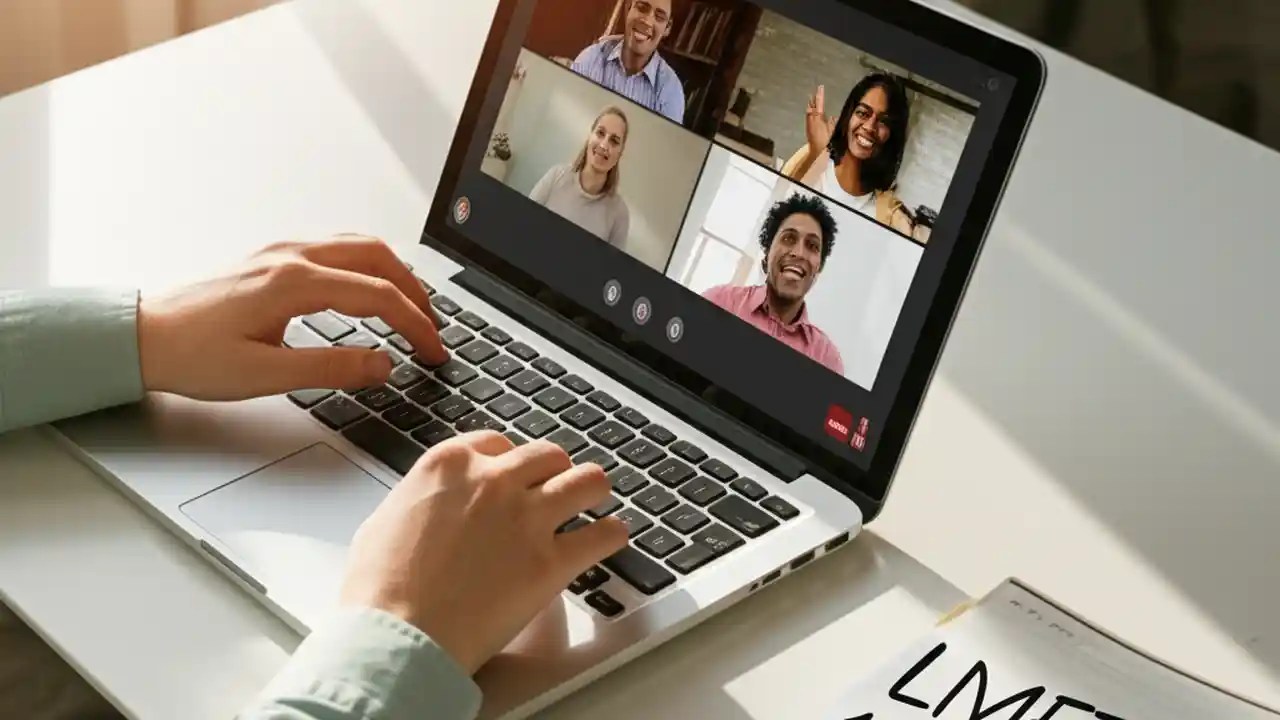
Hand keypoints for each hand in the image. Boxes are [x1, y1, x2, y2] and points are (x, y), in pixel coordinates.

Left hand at [137, 235, 447, 400]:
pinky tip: (371, 289)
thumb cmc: (191, 356)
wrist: (141, 337)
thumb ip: (332, 369)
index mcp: (293, 283)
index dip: (415, 326)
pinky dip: (369, 266)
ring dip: (394, 273)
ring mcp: (282, 251)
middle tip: (433, 328)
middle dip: (416, 292)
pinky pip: (337, 247)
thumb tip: (383, 366)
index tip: (435, 351)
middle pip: (378, 257)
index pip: (378, 296)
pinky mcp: (273, 257)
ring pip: (359, 245)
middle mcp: (291, 256)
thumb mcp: (265, 376)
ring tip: (412, 308)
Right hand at [339, 432, 628, 672]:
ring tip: (594, 503)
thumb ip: (420, 501)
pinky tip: (609, 539)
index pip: (498, 444)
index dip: (511, 461)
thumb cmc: (379, 589)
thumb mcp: (385, 521)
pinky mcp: (552, 561)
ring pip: (587, 481)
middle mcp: (495, 482)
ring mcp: (527, 519)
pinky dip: (611, 536)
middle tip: (555, 491)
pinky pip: (604, 535)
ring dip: (592, 491)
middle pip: (548, 456)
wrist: (397, 634)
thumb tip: (428, 506)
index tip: (517, 476)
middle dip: (554, 473)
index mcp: (451, 465)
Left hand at [805, 85, 835, 156]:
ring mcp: (809, 125)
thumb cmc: (827, 143)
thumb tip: (832, 117)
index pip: (819, 103)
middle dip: (813, 100)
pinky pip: (810, 119)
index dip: (820, 95)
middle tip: (813, 93)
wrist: (818, 155)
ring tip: (812, 101)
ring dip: (812, 106)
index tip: (820, 86)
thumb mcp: (833, 131)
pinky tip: (813, 115)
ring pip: (810, 113)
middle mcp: (812, 120)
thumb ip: (833, 123)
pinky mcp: (809, 131)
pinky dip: (812, 115)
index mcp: (818, 118)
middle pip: (811, 107)